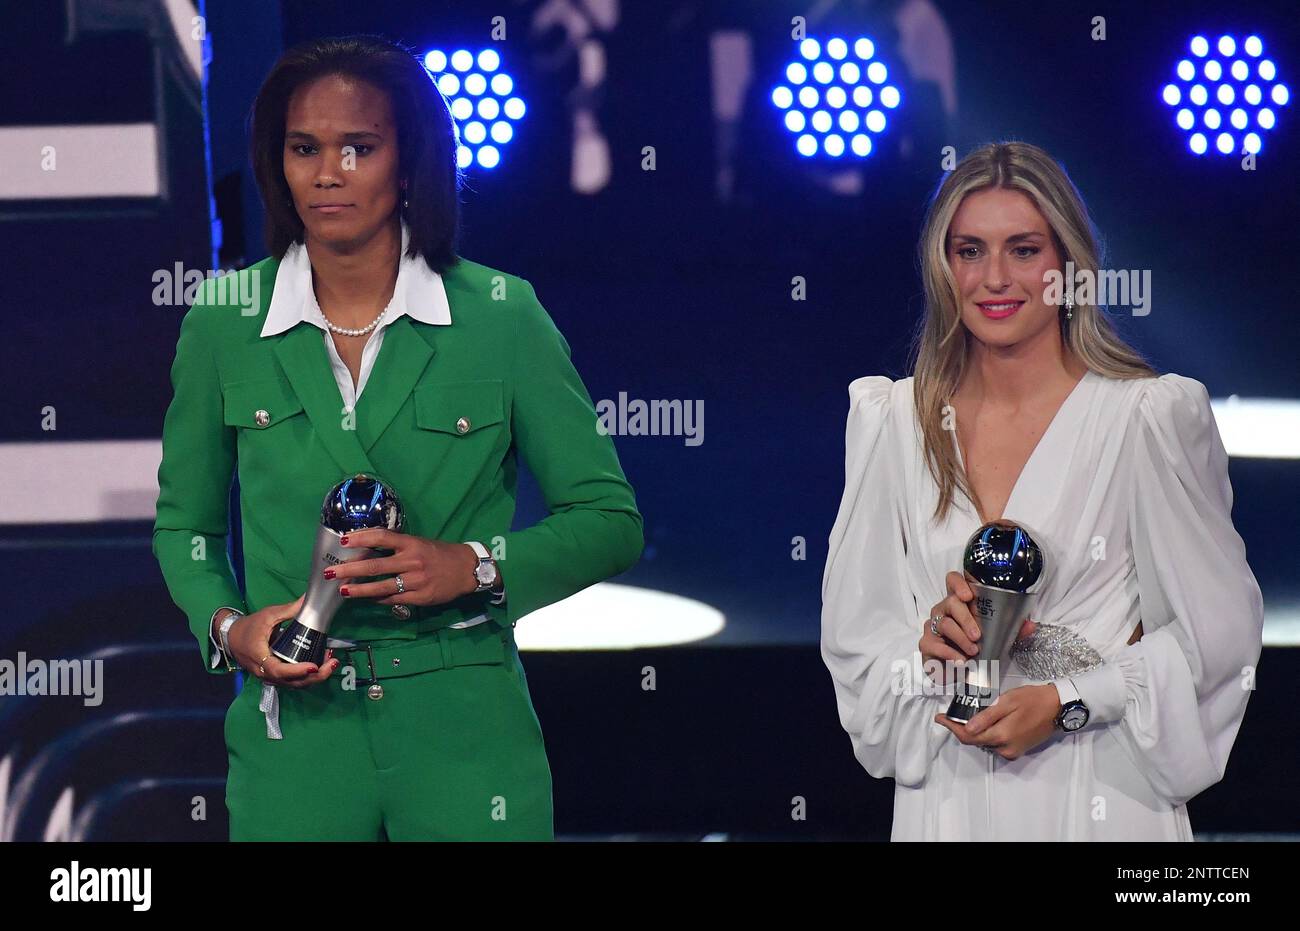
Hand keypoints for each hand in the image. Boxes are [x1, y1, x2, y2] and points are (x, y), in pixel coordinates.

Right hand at [228, 594, 339, 687]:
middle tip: (332, 663)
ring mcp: (270, 677)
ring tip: (331, 662)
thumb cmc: (249, 627)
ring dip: (314, 677)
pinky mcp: (276, 677)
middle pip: (292, 682)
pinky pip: (293, 681)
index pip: (279, 671)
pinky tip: (320, 663)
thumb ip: (289, 610)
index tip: (314, 666)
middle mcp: (265, 672)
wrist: (233, 637)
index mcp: (260, 657)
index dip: (297, 671)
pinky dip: (308, 675)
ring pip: (294, 684)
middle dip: (315, 676)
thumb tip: (308, 598)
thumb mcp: (268, 615)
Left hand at [326, 528, 479, 607]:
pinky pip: (393, 598)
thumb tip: (367, 551)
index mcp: (411, 543)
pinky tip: (367, 598)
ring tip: (343, 590)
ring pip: (381, 586)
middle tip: (331, 572)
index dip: (361, 538)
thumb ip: (397, 547)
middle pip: (375, 564)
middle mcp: (412, 560)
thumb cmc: (439, 554)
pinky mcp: (420, 597)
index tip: (343, 540)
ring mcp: (416, 580)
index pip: (382, 537)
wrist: (467, 569)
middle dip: (350, 569)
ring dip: (359, 589)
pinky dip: (378, 598)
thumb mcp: (419, 543)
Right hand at [919, 571, 1036, 684]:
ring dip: (960, 639)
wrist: (962, 671)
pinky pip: (933, 645)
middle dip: (966, 619)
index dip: (958, 583)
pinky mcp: (927, 644)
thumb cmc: (978, 647)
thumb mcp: (999, 638)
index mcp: (960, 602)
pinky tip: (960, 662)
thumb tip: (1031, 625)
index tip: (968, 595)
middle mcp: (944, 609)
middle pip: (950, 603)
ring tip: (973, 652)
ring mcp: (933, 625)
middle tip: (978, 636)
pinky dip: (948, 654)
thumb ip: (1013, 630)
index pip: (953, 581)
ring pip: (944, 624)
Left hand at [933, 683, 1060, 759]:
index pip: (968, 737)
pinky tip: (984, 723)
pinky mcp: (1018, 749)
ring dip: (974, 732)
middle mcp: (1005, 749)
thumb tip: (966, 729)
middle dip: (961, 729)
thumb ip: (986, 717)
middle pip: (975, 741)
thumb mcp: (1007, 703)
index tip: (939, 718)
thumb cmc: (1031, 700)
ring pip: (985, 743)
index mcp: (1000, 736)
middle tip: (950, 715)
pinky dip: (987, 734)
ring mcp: (1012, 751)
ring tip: (965, 717)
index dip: (952, 728)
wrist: (1058, 707)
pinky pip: (996, 744)